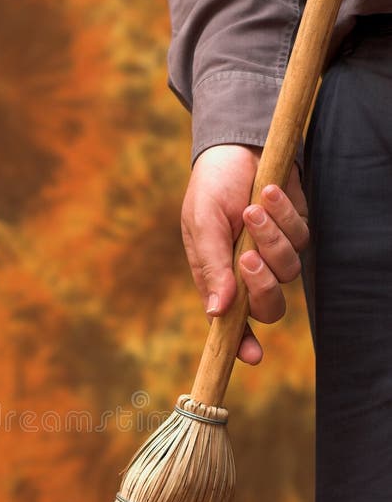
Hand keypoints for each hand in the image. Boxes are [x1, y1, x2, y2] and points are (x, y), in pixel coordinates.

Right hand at [181, 144, 308, 364]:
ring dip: (272, 239)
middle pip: (270, 307)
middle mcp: (249, 274)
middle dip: (262, 286)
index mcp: (220, 281)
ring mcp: (275, 252)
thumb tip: (216, 313)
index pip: (233, 323)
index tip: (252, 355)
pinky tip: (268, 191)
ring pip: (289, 270)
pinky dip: (284, 214)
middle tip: (248, 258)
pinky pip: (301, 235)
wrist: (234, 146)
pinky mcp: (295, 228)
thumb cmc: (210, 188)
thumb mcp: (201, 226)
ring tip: (252, 208)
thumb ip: (211, 269)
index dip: (243, 343)